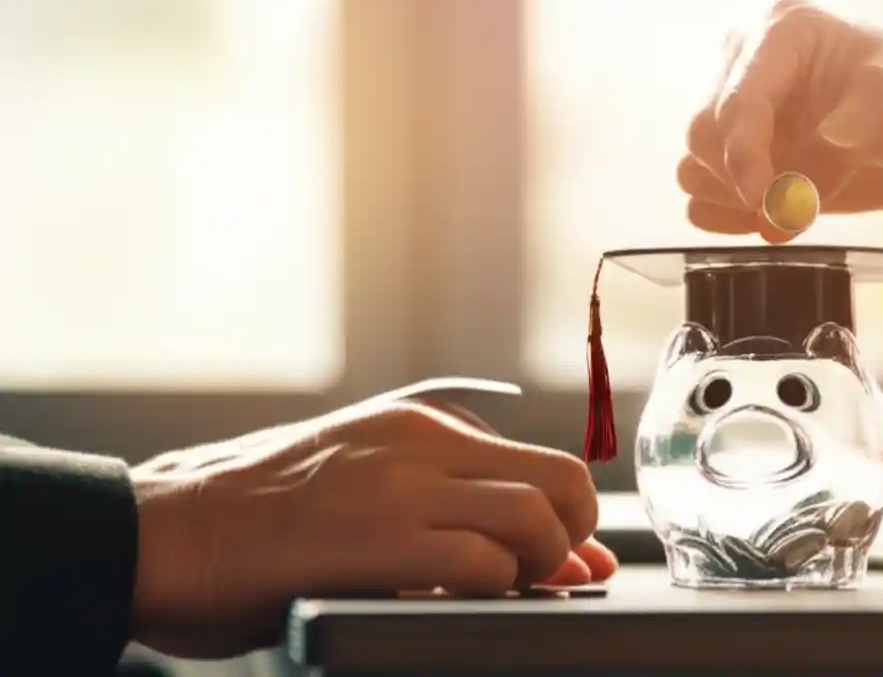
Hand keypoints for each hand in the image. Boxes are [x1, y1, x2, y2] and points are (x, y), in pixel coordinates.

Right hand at [128, 399, 616, 658]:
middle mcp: (424, 440)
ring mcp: (403, 484)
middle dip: (574, 541)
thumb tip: (562, 557)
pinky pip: (482, 560)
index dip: (570, 522)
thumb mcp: (366, 487)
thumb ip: (455, 509)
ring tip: (502, 593)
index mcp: (424, 422)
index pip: (541, 462)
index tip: (570, 563)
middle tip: (545, 580)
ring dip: (540, 568)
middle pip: (561, 480)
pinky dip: (495, 590)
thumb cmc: (263, 520)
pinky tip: (462, 603)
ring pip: (535, 516)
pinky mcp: (378, 536)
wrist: (165, 531)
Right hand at [679, 0, 882, 241]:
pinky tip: (779, 219)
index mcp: (780, 31)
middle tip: (801, 204)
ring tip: (799, 207)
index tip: (765, 200)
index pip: (735, 101)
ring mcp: (740, 115)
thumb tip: (807, 170)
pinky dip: (732, 220)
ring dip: (738, 202)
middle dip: (745, 180)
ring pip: (694, 170)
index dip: (744, 156)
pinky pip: (702, 199)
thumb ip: (855, 127)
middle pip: (702, 135)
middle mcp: (746, 66)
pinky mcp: (741, 158)